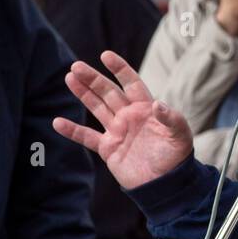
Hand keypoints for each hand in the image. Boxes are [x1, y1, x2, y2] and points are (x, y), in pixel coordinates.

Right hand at [54, 50, 193, 189]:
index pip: (131, 83)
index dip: (120, 69)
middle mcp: (129, 116)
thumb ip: (171, 118)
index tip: (105, 55)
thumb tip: (158, 104)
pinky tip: (57, 122)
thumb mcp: (180, 134)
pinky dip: (72, 130)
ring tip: (69, 78)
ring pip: (96, 108)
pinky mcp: (108, 148)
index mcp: (146, 108)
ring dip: (83, 94)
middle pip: (108, 92)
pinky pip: (87, 137)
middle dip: (93, 79)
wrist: (166, 183)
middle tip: (76, 66)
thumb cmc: (177, 156)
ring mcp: (117, 131)